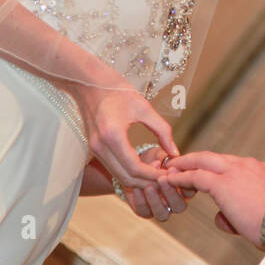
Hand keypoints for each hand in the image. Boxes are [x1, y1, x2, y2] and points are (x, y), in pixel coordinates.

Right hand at [68, 79, 179, 208]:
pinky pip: (113, 168)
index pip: (134, 168)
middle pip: (126, 177)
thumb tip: (175, 152)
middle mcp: (100, 147)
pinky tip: (144, 166)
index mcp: (113, 135)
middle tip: (165, 177)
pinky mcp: (95, 149)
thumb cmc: (118, 91)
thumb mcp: (145, 108)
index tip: (168, 174)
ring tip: (157, 173)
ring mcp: (95, 149)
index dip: (153, 175)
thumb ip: (162, 131)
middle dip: (147, 181)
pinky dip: (129, 172)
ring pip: (118, 176)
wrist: (90, 83)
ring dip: (138, 179)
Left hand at [162, 151, 264, 247]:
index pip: (230, 164)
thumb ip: (236, 211)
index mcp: (259, 169)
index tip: (202, 171)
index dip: (213, 167)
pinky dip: (181, 177)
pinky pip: (196, 176)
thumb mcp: (259, 213)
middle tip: (178, 162)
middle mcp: (247, 165)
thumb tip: (219, 216)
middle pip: (213, 157)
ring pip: (203, 161)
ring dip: (184, 164)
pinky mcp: (222, 183)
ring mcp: (235, 171)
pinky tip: (170, 179)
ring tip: (169, 169)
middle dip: (194, 159)